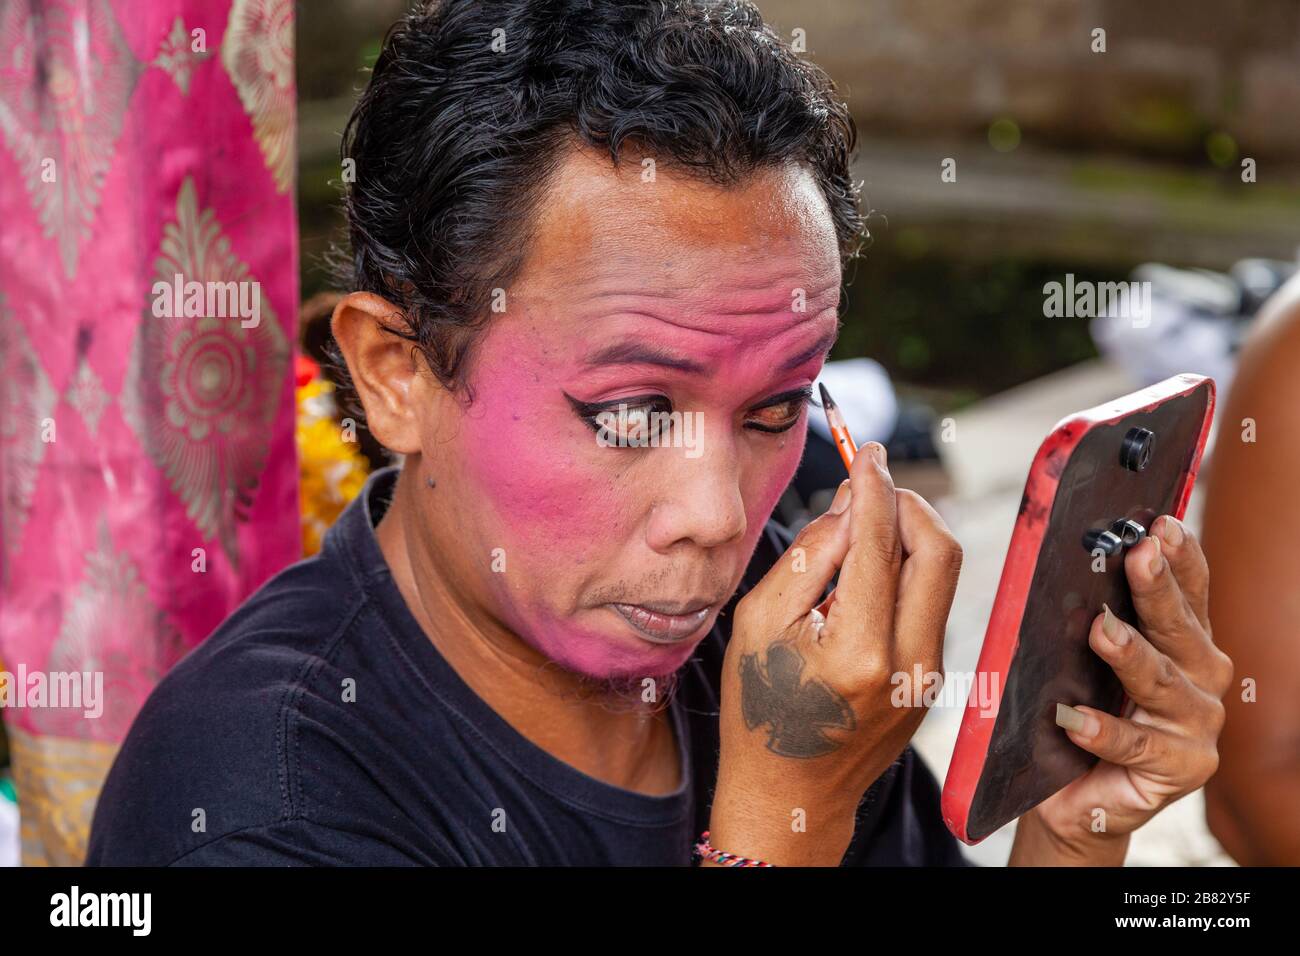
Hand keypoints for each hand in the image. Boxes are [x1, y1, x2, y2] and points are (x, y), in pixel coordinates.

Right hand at [708, 442, 962, 865]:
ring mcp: (929, 676)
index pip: (879, 543)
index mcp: (857, 652)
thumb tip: (850, 503)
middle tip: (873, 481)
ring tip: (862, 524)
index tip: (865, 450)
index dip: (874, 485)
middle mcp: (908, 664)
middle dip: (909, 501)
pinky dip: (905, 572)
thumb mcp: (758, 622)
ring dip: (908, 535)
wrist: (790, 793)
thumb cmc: (759, 709)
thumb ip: (809, 557)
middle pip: (938, 550)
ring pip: (941, 575)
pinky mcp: (933, 681)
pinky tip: (866, 571)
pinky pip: (929, 604)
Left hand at [1025, 515, 1232, 862]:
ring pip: (1163, 683)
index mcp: (1183, 642)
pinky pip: (1137, 746)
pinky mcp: (1179, 769)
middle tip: (1139, 555)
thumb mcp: (1081, 658)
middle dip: (1158, 589)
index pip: (1189, 591)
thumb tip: (1063, 564)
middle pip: (1180, 629)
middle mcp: (1201, 679)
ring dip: (1130, 655)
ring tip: (1101, 632)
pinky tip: (1075, 719)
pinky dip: (1104, 730)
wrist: (1071, 792)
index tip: (1161, 524)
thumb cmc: (1078, 711)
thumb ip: (1088, 617)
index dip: (1180, 557)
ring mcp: (1196, 726)